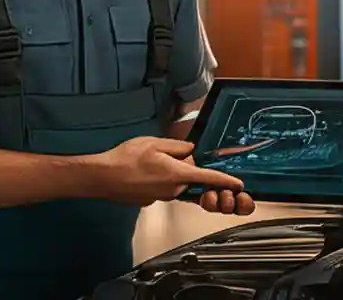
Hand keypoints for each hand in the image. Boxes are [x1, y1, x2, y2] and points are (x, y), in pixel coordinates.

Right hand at [90, 136, 253, 211]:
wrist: (103, 177)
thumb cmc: (126, 159)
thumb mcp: (154, 143)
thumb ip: (177, 147)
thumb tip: (190, 151)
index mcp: (177, 174)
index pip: (208, 178)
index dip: (226, 181)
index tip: (239, 184)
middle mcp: (173, 190)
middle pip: (189, 178)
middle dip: (183, 167)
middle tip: (163, 154)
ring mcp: (162, 197)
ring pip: (175, 183)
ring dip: (168, 172)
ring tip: (147, 161)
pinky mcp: (151, 199)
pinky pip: (162, 188)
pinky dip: (156, 179)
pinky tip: (142, 171)